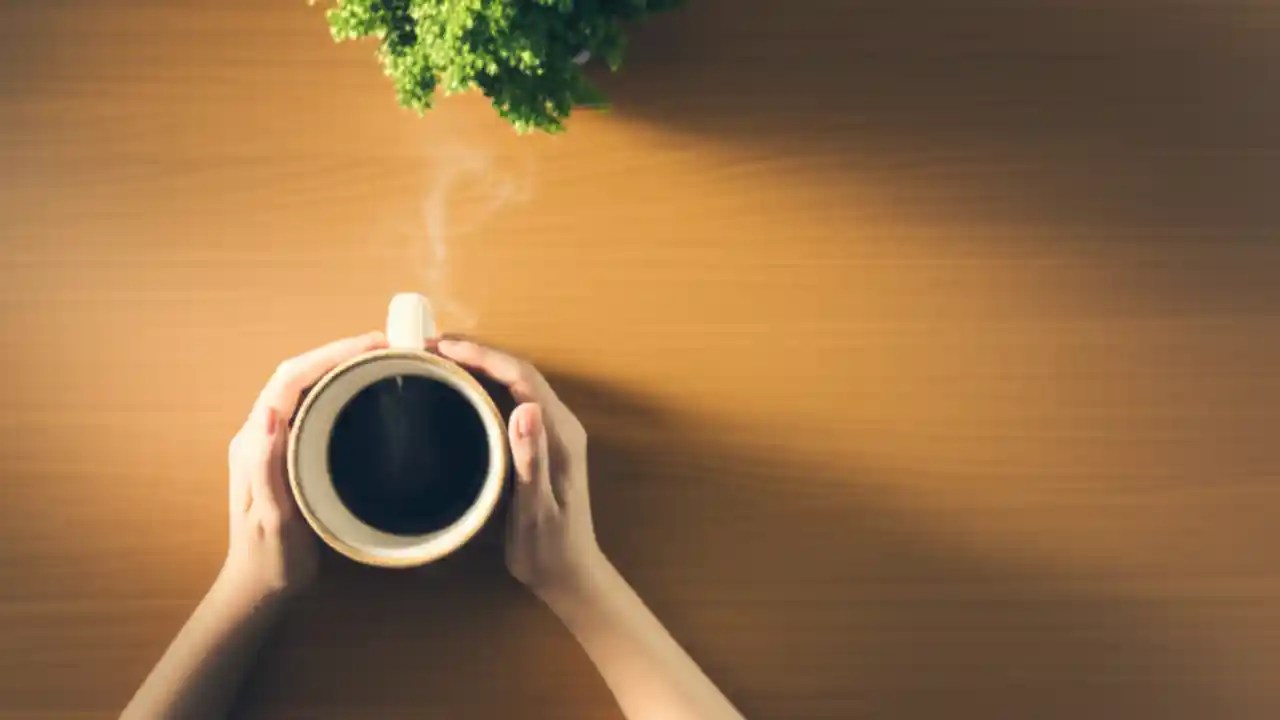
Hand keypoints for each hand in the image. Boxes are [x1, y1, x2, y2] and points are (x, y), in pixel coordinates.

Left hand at [221, 331, 387, 601]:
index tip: (373, 344)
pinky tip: (364, 391)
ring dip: (339, 365)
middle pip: (297, 374)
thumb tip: (270, 412)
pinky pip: (311, 405)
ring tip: (381, 359)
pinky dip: (338, 387)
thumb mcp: (271, 518)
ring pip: (305, 386)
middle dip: (338, 351)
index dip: (330, 354)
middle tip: (386, 346)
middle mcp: (260, 433)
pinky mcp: (286, 451)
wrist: (259, 586)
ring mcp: (271, 440)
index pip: (289, 380)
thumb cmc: (269, 558)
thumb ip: (265, 466)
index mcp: (255, 441)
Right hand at [437, 339, 604, 602]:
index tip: (444, 347)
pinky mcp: (537, 442)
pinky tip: (458, 387)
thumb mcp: (537, 508)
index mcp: (562, 434)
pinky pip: (510, 400)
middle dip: (477, 352)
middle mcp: (558, 425)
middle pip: (518, 372)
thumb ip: (532, 459)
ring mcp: (549, 432)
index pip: (523, 378)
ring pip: (513, 383)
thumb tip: (525, 407)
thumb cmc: (551, 547)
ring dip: (479, 364)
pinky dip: (483, 385)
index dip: (485, 355)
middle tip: (429, 346)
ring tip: (436, 357)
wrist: (568, 573)